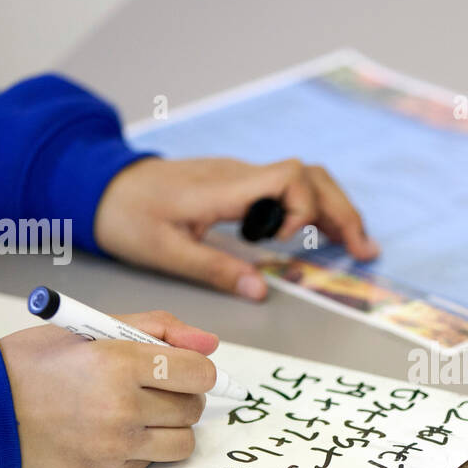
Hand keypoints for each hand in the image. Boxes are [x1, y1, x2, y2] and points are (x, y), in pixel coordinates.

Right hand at [0, 310, 218, 467]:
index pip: (199, 373)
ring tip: (138, 411)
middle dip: (180, 395)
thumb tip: (208, 344)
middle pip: (193, 408)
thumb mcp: (94, 326)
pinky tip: (111, 431)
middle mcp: (120, 408)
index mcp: (119, 363)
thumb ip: (159, 328)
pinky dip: (142, 447)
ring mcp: (113, 446)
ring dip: (170, 426)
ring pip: (182, 442)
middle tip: (149, 387)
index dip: (196, 369)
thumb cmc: (36, 361)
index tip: (182, 368)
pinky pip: (150, 462)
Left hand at [93, 157, 380, 300]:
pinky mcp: (242, 185)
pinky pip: (290, 190)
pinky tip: (328, 236)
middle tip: (364, 251)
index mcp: (224, 188)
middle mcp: (240, 175)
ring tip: (359, 246)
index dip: (304, 207)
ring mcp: (243, 177)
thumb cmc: (128, 215)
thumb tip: (262, 291)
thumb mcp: (165, 251)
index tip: (289, 242)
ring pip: (307, 180)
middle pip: (311, 176)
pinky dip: (316, 211)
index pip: (288, 177)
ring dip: (336, 210)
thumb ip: (216, 270)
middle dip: (341, 211)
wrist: (102, 183)